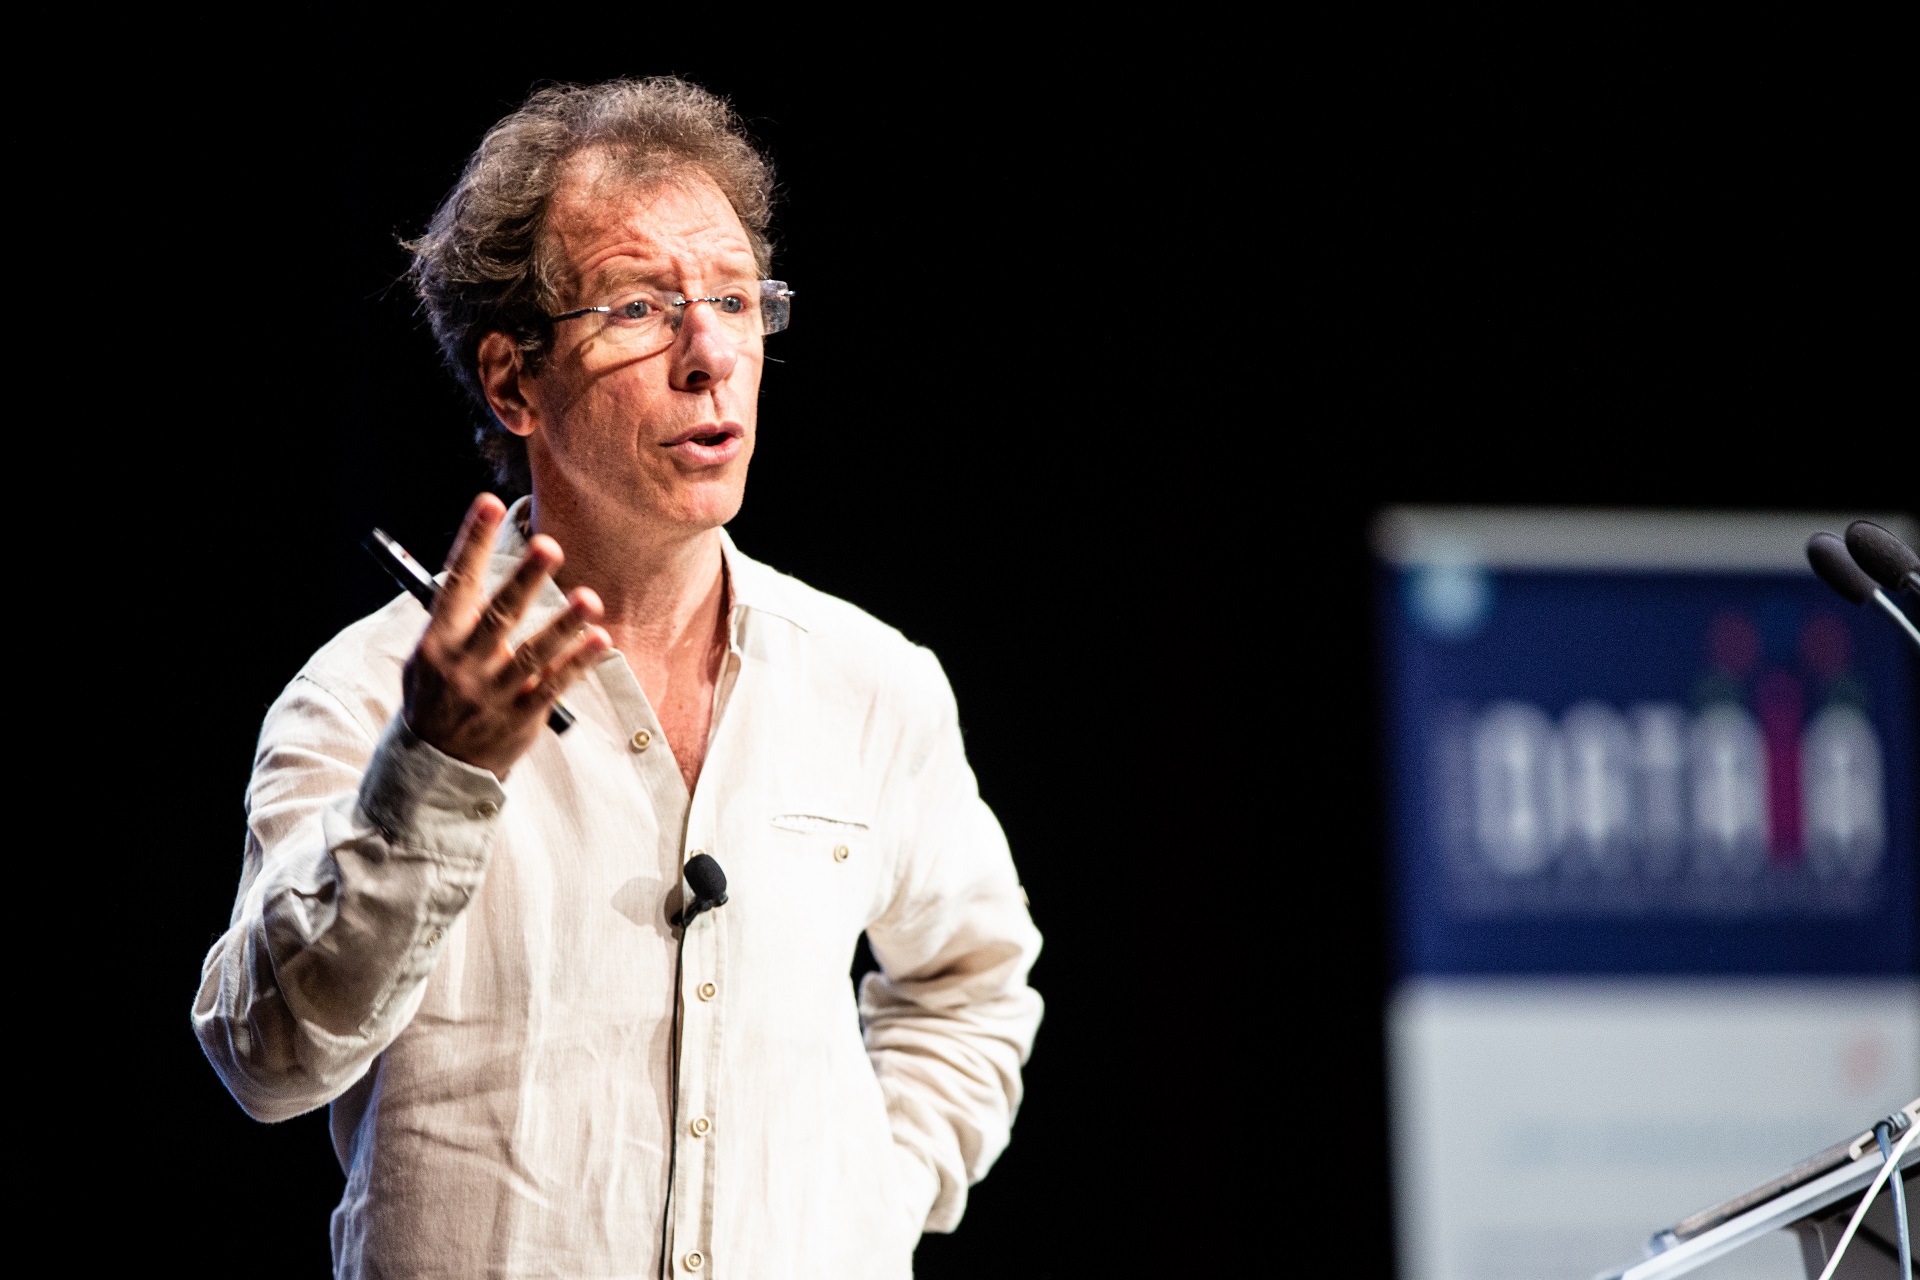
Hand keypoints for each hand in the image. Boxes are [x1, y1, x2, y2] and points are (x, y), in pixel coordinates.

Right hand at [401, 494, 609, 777]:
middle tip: (549, 546)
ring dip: (563, 625)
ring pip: (532, 653)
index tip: (486, 502)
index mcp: (438, 641)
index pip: (456, 582)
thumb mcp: (426, 659)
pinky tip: (601, 641)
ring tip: (590, 599)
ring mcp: (495, 692)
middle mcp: (465, 664)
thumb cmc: (436, 699)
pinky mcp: (522, 717)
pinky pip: (554, 685)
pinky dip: (578, 663)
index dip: (472, 542)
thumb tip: (470, 565)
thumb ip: (452, 619)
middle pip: (499, 615)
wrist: (435, 768)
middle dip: (524, 580)